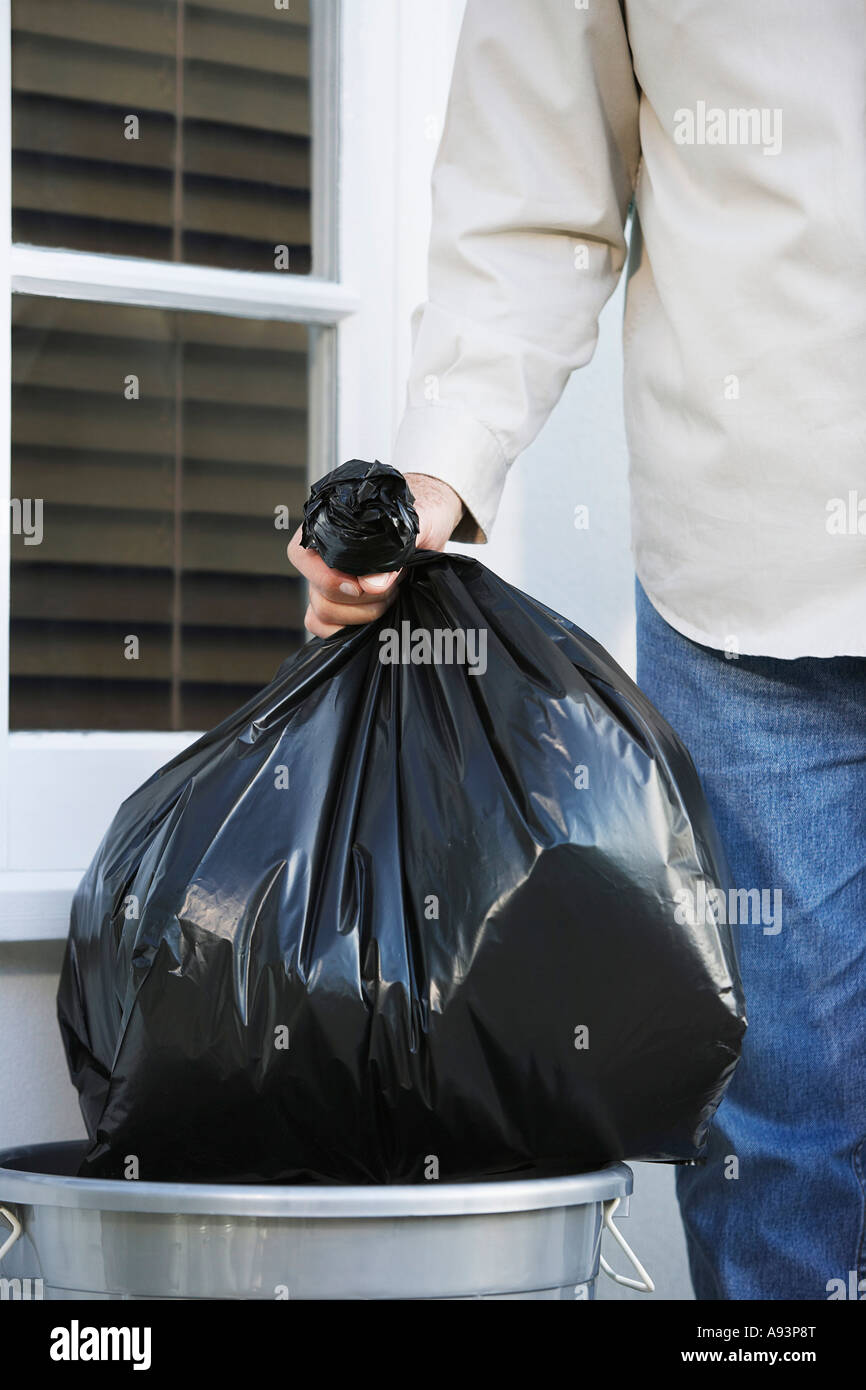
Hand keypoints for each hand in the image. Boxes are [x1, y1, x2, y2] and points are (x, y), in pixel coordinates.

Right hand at [288, 473, 464, 636]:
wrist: (430, 520)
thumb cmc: (415, 513)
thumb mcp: (409, 525)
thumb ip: (392, 550)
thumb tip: (372, 584)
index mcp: (324, 528)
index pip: (303, 558)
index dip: (331, 580)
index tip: (362, 586)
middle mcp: (319, 557)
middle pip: (318, 595)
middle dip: (360, 600)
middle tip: (392, 586)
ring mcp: (326, 584)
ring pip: (321, 615)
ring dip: (361, 615)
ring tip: (391, 595)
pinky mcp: (338, 605)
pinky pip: (325, 627)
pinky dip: (350, 629)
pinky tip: (378, 614)